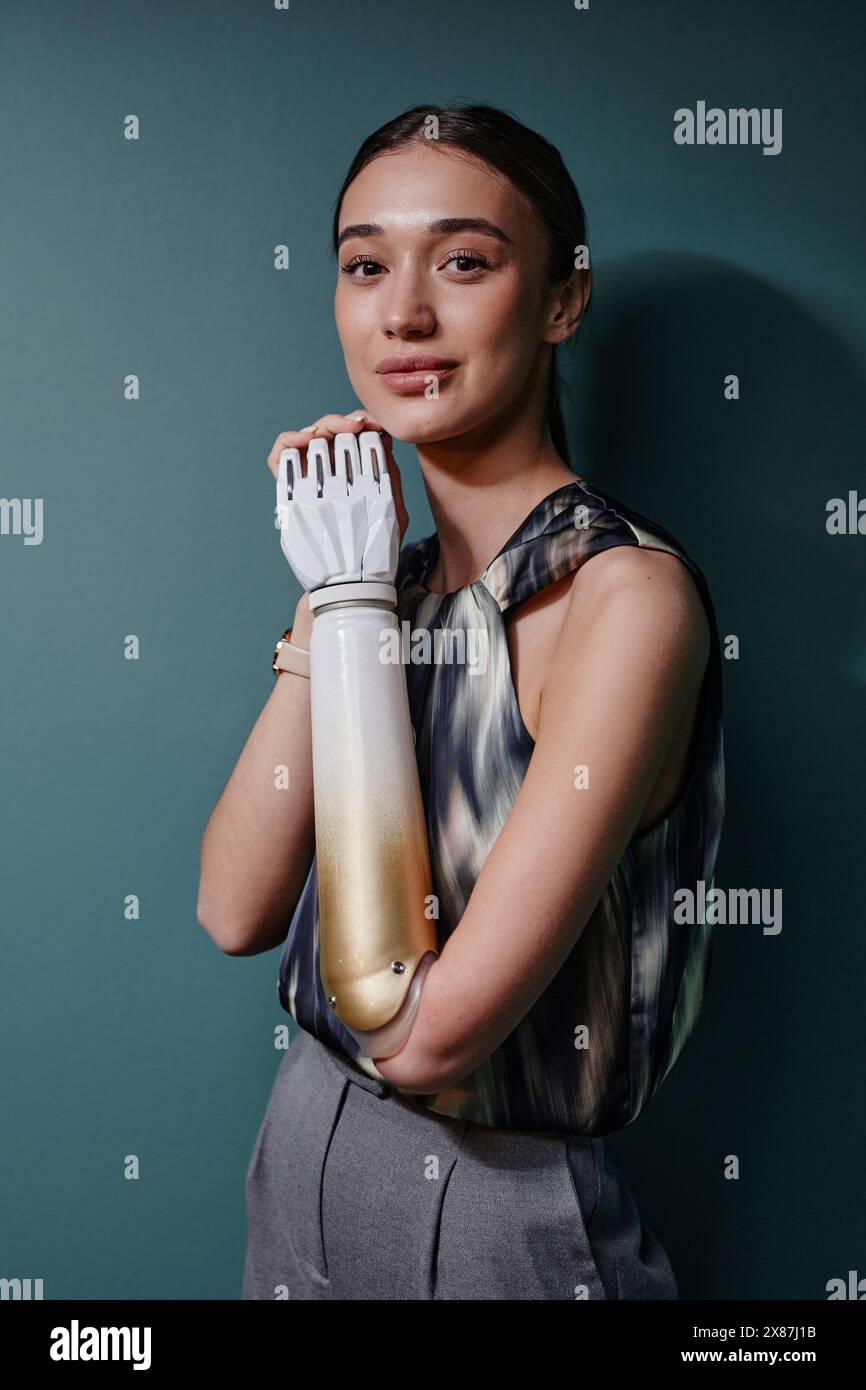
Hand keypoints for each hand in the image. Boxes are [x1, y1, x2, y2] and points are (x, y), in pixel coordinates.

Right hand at [266, 410, 408, 543]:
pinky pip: (281, 454)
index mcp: (356, 473)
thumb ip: (390, 477)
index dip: (363, 421)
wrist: (350, 582)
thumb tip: (382, 439)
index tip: (374, 426)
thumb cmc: (376, 550)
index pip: (356, 434)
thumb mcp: (393, 511)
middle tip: (355, 426)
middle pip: (331, 431)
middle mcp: (332, 473)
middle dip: (343, 422)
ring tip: (336, 432)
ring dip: (322, 428)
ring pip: (308, 436)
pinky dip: (291, 441)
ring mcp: (309, 480)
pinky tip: (306, 441)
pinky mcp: (288, 489)